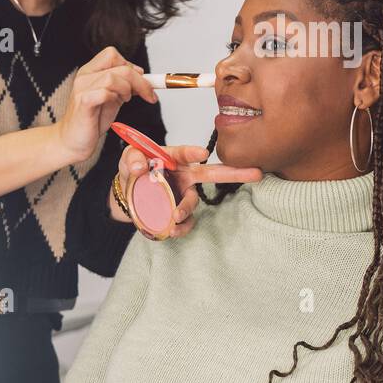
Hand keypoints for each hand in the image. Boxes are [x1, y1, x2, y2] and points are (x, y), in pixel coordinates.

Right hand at [56, 47, 157, 162]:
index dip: (131, 65)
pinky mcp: (83, 103)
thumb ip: (124, 86)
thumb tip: (144, 77)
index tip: (142, 80)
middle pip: (119, 66)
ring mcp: (82, 88)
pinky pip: (104, 93)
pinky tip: (115, 105)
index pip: (112, 55)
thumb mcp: (113, 98)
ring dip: (127, 89)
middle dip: (140, 80)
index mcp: (90, 71)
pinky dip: (115, 98)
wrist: (73, 140)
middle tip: (148, 94)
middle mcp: (85, 76)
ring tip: (126, 100)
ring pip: (112, 78)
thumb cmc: (92, 119)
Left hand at [112, 143, 262, 237]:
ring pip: (193, 202)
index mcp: (173, 157)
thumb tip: (139, 166)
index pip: (184, 152)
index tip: (202, 153)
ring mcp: (183, 195)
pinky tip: (172, 229)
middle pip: (212, 173)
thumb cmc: (133, 170)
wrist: (126, 194)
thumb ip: (132, 158)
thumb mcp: (128, 159)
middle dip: (235, 174)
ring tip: (174, 217)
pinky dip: (181, 227)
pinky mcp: (178, 212)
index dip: (192, 152)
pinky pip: (186, 221)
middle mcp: (184, 175)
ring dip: (186, 209)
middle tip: (256, 173)